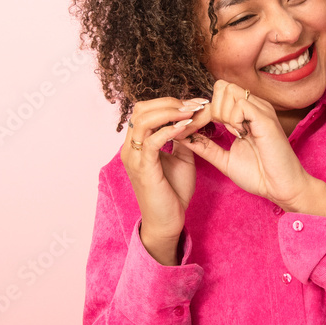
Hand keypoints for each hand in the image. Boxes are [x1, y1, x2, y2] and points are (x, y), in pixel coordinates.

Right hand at [121, 97, 207, 264]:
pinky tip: (186, 127)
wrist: (168, 222)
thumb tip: (191, 118)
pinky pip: (152, 141)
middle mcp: (130, 148)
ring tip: (192, 112)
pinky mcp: (143, 168)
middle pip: (141, 109)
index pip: (146, 110)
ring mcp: (134, 157)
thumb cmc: (173, 192)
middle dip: (170, 102)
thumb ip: (182, 138)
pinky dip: (170, 130)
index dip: (169, 102)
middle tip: (194, 104)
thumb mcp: (182, 158)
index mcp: (137, 144)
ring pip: (144, 120)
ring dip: (170, 112)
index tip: (194, 103)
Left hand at [180, 80, 325, 218]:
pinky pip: (241, 104)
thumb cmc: (259, 175)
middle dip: (210, 109)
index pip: (217, 96)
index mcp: (245, 114)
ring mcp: (261, 110)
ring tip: (232, 133)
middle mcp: (254, 107)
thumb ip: (205, 146)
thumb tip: (183, 136)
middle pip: (221, 86)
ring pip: (228, 90)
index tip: (191, 131)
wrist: (281, 188)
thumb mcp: (224, 159)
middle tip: (214, 131)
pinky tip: (240, 134)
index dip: (200, 113)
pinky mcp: (266, 118)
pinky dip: (233, 119)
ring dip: (222, 113)